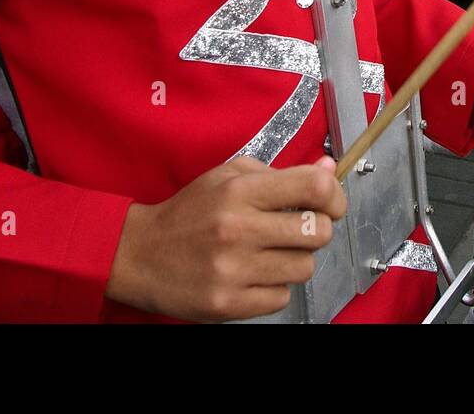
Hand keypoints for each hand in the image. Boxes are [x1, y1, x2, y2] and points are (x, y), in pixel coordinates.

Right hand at [106, 157, 345, 321]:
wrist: (139, 254)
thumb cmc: (189, 213)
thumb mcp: (228, 177)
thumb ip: (281, 173)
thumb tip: (327, 170)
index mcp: (239, 191)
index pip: (313, 188)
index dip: (334, 195)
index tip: (331, 202)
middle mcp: (238, 228)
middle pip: (317, 231)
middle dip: (316, 229)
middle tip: (298, 229)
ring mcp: (233, 269)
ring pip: (304, 267)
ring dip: (295, 259)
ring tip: (272, 252)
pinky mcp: (228, 302)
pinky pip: (282, 297)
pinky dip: (275, 286)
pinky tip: (255, 273)